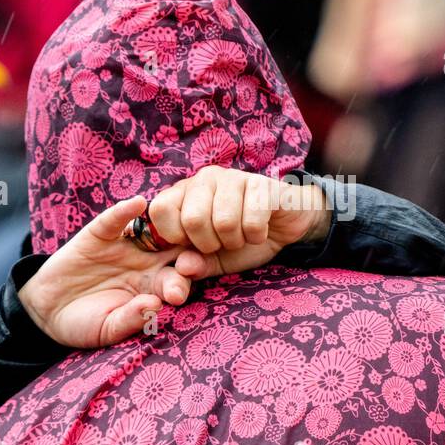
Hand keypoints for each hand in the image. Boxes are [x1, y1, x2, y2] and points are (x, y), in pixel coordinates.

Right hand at [17, 196, 198, 348]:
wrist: (49, 309)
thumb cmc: (85, 324)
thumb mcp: (108, 328)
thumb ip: (131, 319)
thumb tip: (154, 306)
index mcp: (155, 288)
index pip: (179, 282)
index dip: (183, 285)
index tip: (179, 294)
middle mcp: (147, 263)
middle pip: (175, 252)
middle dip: (186, 255)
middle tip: (188, 262)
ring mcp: (126, 246)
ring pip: (152, 232)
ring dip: (165, 227)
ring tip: (174, 227)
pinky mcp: (101, 233)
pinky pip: (116, 219)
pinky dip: (125, 210)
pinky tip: (138, 204)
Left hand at [149, 166, 331, 278]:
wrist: (285, 227)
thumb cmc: (242, 239)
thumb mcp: (214, 259)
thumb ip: (195, 265)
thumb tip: (182, 267)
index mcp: (184, 193)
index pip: (160, 209)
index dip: (174, 235)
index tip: (191, 244)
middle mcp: (205, 179)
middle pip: (193, 220)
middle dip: (210, 244)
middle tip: (222, 243)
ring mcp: (233, 177)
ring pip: (224, 222)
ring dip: (236, 241)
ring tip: (242, 236)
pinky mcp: (262, 184)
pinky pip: (253, 220)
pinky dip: (257, 236)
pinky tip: (260, 230)